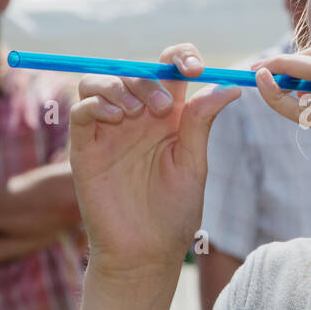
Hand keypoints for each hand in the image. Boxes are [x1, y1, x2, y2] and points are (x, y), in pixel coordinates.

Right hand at [69, 44, 240, 274]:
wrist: (144, 253)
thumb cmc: (173, 213)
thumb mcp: (193, 164)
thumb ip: (201, 122)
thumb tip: (230, 85)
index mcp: (169, 117)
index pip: (169, 69)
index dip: (180, 57)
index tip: (195, 67)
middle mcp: (137, 117)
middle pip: (135, 72)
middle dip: (150, 80)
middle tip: (165, 106)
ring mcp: (108, 130)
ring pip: (101, 82)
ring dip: (119, 86)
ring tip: (134, 112)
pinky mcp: (84, 148)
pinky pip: (81, 110)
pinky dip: (95, 103)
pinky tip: (115, 117)